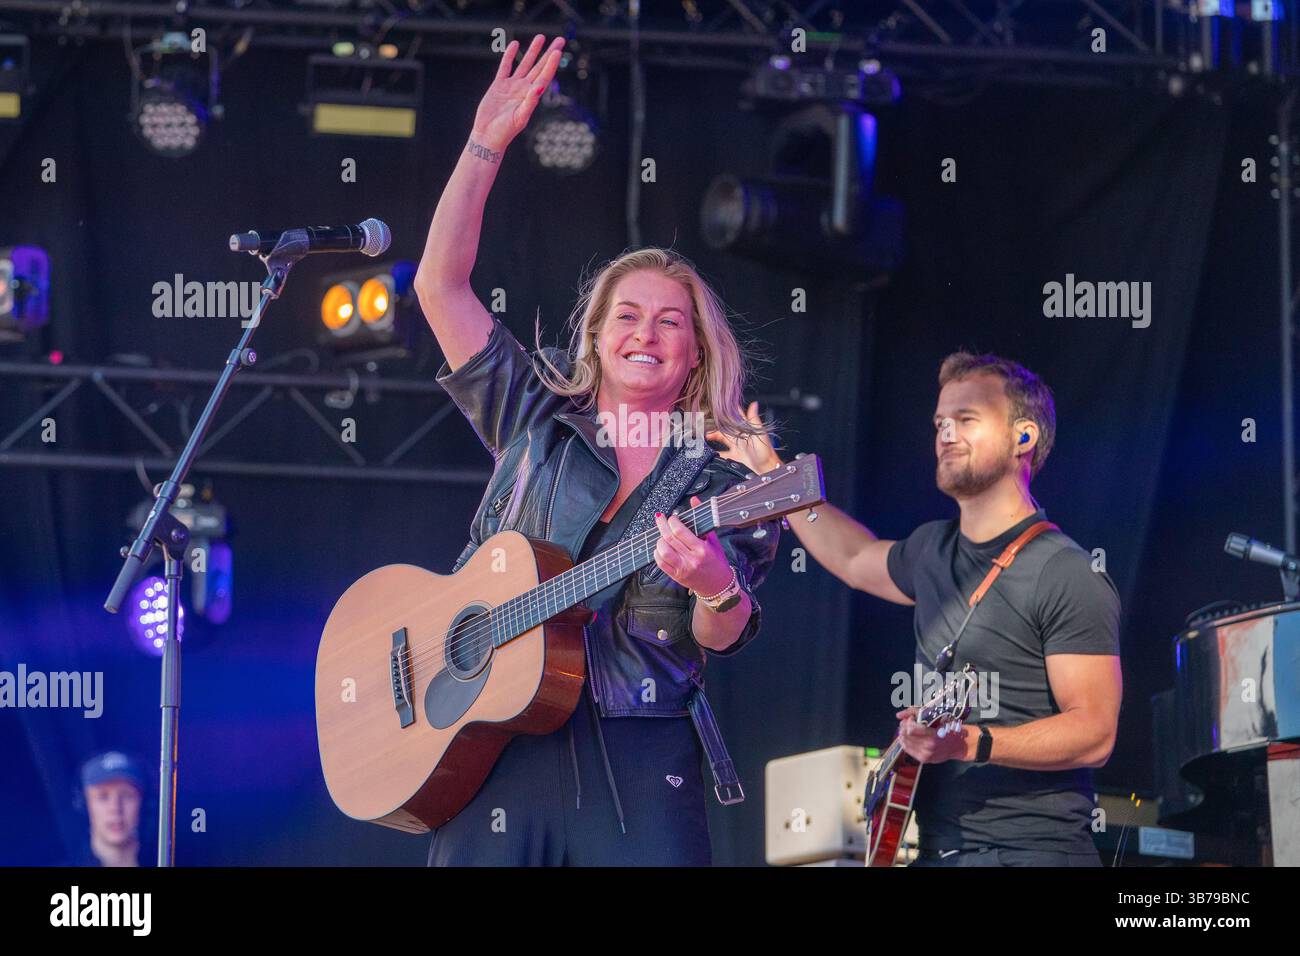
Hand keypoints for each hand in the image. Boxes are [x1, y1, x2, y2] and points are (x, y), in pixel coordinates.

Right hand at [472, 34, 565, 151]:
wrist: (488, 136)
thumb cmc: (505, 131)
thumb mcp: (520, 117)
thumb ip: (530, 102)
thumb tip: (540, 87)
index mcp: (531, 96)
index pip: (545, 76)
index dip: (552, 64)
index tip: (558, 51)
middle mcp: (524, 89)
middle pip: (539, 67)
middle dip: (549, 53)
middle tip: (560, 40)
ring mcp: (512, 86)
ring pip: (525, 63)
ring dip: (533, 51)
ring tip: (541, 37)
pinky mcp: (499, 85)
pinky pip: (505, 67)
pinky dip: (509, 56)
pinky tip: (515, 44)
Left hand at [654, 496, 732, 595]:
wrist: (718, 586)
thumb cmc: (717, 561)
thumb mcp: (713, 540)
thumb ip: (702, 519)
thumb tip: (694, 500)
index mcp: (702, 550)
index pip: (680, 532)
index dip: (672, 522)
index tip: (672, 517)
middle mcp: (691, 560)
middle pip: (669, 539)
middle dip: (662, 526)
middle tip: (661, 519)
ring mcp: (682, 569)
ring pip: (662, 551)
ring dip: (659, 540)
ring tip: (662, 535)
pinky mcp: (676, 576)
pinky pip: (660, 563)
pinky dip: (657, 553)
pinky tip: (660, 547)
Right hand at [707, 401, 782, 475]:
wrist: (766, 468)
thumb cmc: (765, 450)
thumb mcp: (759, 433)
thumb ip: (753, 419)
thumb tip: (754, 404)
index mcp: (744, 428)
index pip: (733, 416)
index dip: (724, 411)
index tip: (714, 407)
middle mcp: (739, 436)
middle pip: (723, 427)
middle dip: (713, 425)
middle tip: (702, 424)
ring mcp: (735, 446)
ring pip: (720, 439)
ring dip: (712, 437)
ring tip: (702, 436)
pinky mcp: (733, 456)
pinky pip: (721, 453)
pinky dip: (714, 453)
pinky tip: (708, 453)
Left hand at [895, 707, 969, 764]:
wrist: (959, 746)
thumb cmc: (949, 729)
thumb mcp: (937, 717)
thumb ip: (916, 713)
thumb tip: (898, 715)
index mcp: (934, 736)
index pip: (911, 730)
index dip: (908, 721)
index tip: (912, 718)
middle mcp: (928, 747)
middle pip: (906, 736)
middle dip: (904, 726)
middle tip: (908, 722)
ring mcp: (925, 755)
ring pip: (904, 743)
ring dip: (903, 734)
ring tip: (908, 729)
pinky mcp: (923, 760)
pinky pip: (907, 750)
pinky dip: (905, 742)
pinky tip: (909, 737)